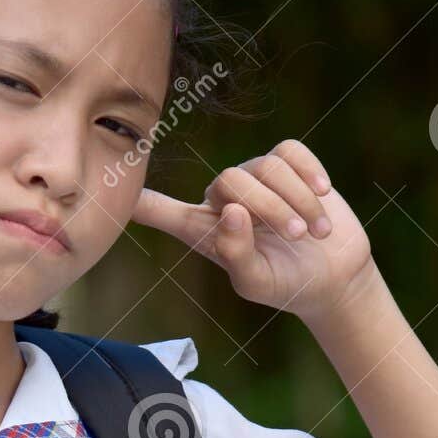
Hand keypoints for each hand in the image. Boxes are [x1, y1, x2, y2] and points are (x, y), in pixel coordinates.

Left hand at [130, 140, 373, 324]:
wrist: (329, 276)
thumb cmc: (283, 284)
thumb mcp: (255, 282)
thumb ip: (236, 254)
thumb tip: (232, 211)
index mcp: (202, 229)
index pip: (159, 209)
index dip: (139, 199)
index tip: (108, 181)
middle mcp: (222, 198)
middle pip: (230, 180)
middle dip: (268, 207)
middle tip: (295, 236)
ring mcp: (254, 177)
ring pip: (266, 166)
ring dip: (296, 199)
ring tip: (314, 231)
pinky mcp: (287, 164)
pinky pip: (291, 153)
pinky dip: (309, 174)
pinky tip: (323, 195)